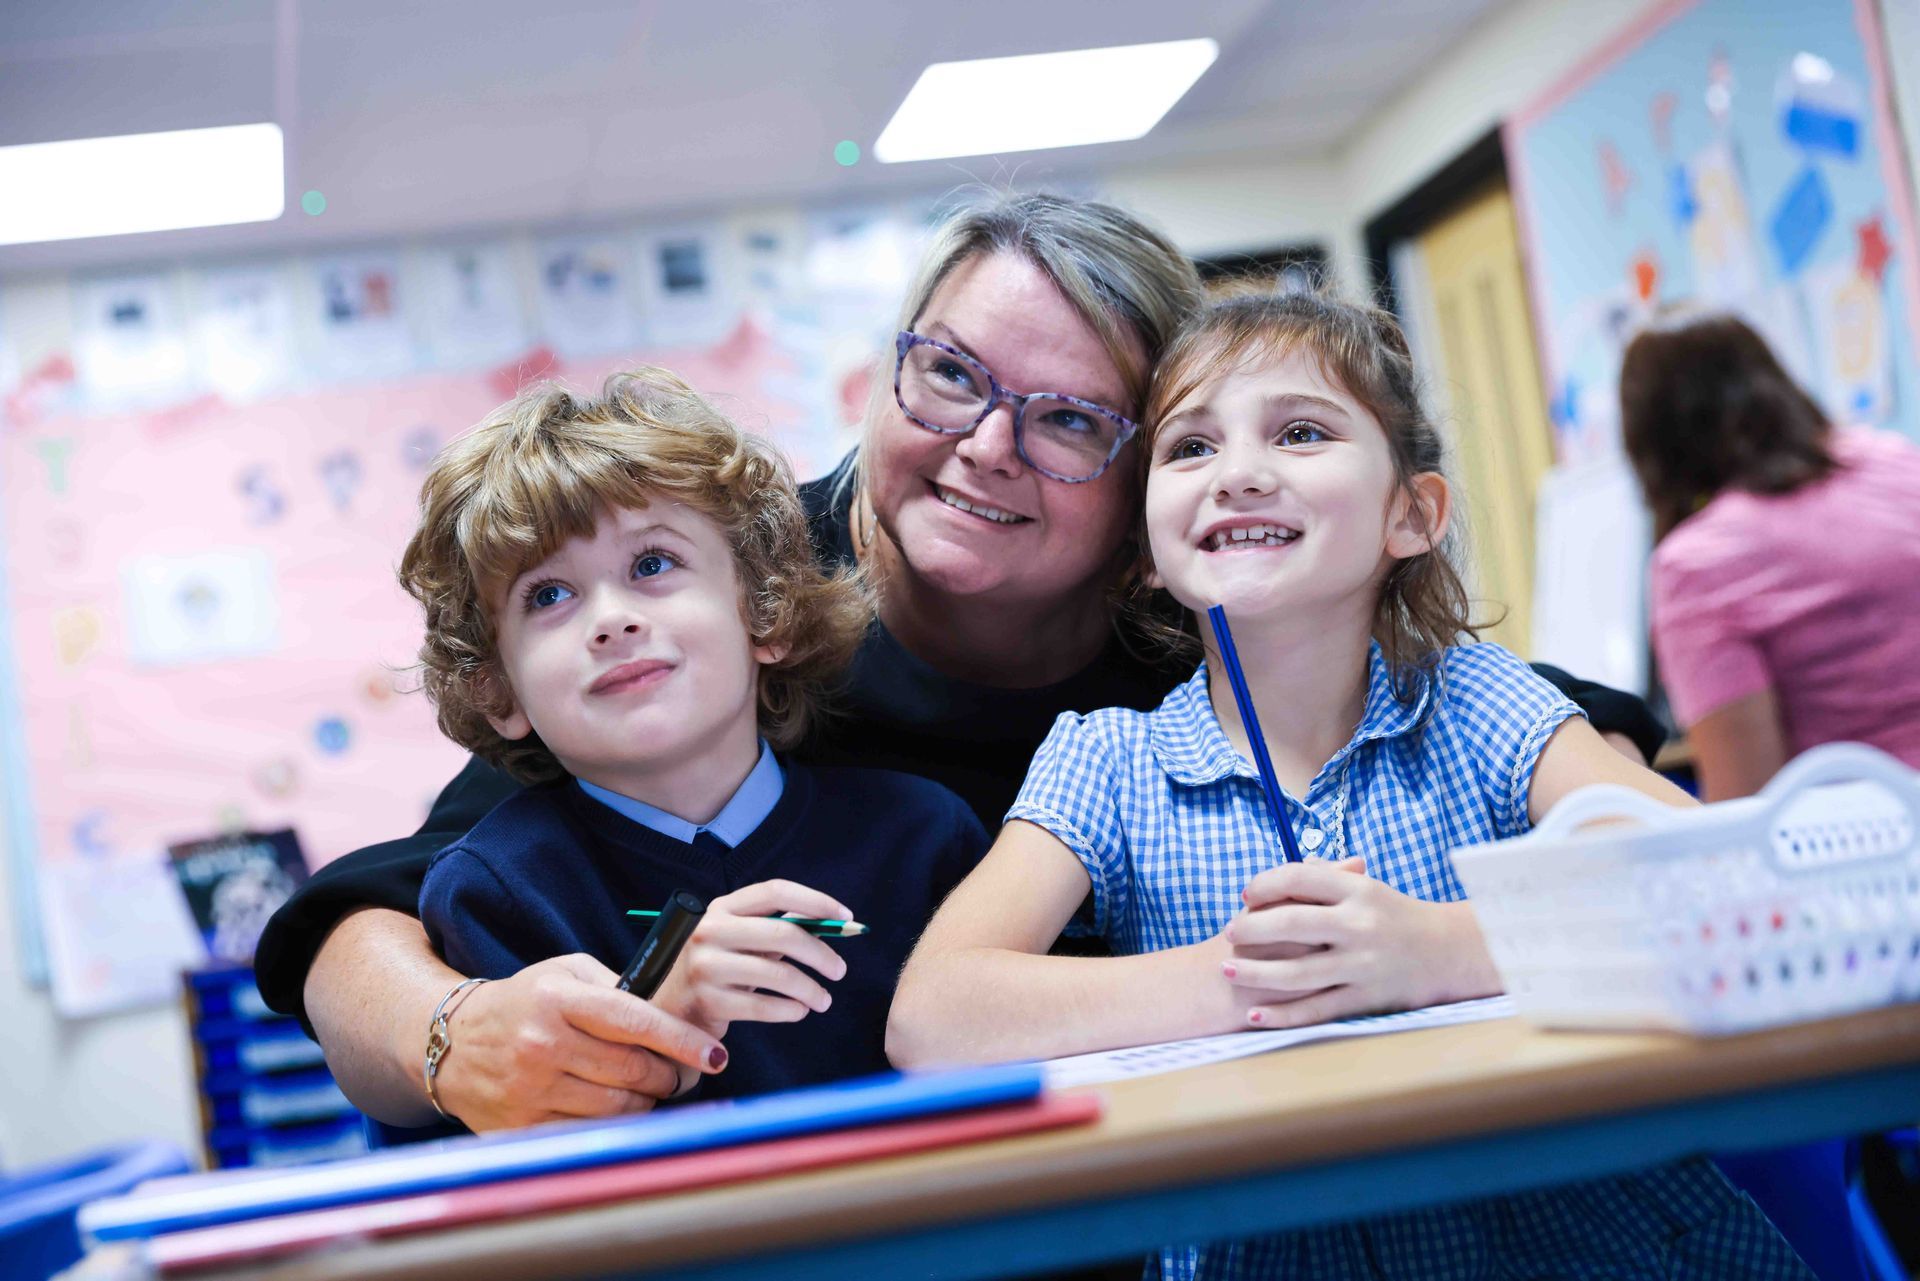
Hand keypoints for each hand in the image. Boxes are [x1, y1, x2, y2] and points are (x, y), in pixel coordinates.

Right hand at [433, 953, 725, 1131]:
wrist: (452, 1043)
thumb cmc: (525, 1002)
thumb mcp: (565, 974)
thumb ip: (618, 988)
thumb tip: (673, 1014)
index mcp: (558, 1001)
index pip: (636, 1021)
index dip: (683, 1040)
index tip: (715, 1055)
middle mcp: (543, 1045)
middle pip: (635, 1070)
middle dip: (670, 1074)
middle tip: (681, 1072)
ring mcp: (531, 1090)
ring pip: (620, 1106)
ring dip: (647, 1100)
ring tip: (648, 1086)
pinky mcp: (523, 1126)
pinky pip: (592, 1131)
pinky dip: (617, 1122)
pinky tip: (619, 1106)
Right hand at [653, 879, 853, 1038]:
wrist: (668, 1009)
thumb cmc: (716, 969)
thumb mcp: (739, 940)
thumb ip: (777, 928)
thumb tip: (834, 923)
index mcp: (722, 907)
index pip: (775, 891)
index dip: (816, 901)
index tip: (846, 918)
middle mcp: (709, 931)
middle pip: (782, 933)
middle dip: (821, 953)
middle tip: (840, 970)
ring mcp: (705, 966)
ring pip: (778, 975)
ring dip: (811, 990)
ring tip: (823, 1000)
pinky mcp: (707, 1001)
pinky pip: (764, 1007)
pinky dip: (791, 1010)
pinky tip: (799, 1011)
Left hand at [1222, 858, 1501, 1028]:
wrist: (1448, 952)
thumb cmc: (1395, 916)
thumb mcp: (1366, 888)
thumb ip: (1323, 880)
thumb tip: (1273, 881)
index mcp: (1359, 890)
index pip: (1300, 877)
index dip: (1265, 883)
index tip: (1246, 894)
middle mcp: (1360, 925)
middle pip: (1292, 923)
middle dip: (1252, 928)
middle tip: (1228, 932)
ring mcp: (1362, 965)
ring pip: (1297, 972)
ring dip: (1255, 972)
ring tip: (1227, 968)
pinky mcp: (1365, 999)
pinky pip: (1316, 1010)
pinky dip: (1282, 1015)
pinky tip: (1254, 1014)